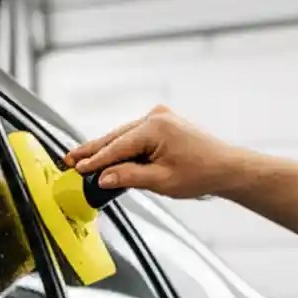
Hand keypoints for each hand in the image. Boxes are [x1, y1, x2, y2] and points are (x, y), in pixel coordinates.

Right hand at [65, 106, 253, 199]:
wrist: (227, 168)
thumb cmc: (201, 173)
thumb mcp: (161, 181)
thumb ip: (128, 177)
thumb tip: (104, 177)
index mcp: (156, 128)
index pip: (117, 146)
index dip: (95, 160)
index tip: (77, 168)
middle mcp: (156, 117)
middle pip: (116, 137)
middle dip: (94, 150)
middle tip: (71, 159)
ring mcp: (160, 117)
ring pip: (124, 135)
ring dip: (107, 148)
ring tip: (83, 159)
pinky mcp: (163, 123)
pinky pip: (135, 134)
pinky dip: (122, 146)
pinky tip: (108, 154)